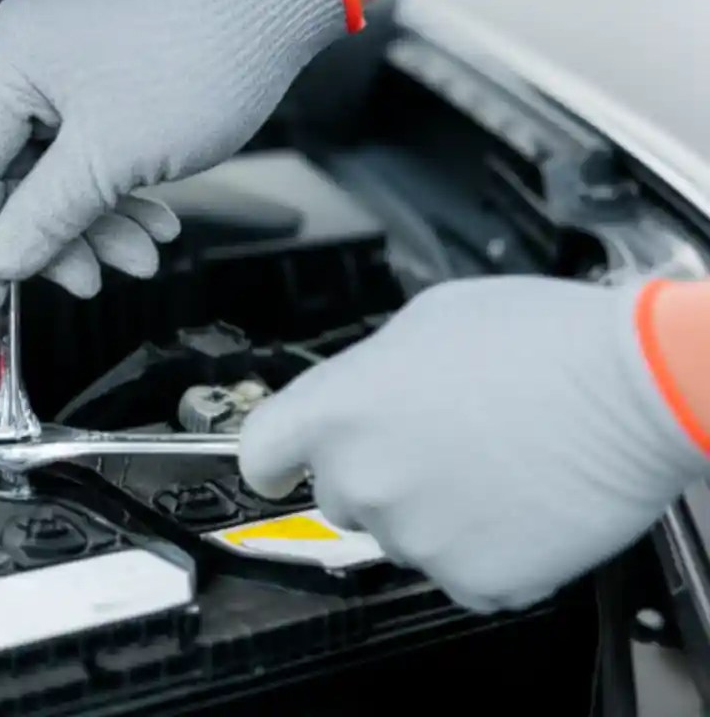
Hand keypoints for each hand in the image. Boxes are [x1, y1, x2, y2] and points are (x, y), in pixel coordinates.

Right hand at [0, 0, 350, 312]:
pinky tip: (156, 218)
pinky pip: (101, 146)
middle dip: (57, 237)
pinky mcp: (122, 73)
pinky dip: (124, 190)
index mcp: (14, 63)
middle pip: (18, 173)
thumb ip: (49, 214)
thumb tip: (8, 258)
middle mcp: (37, 58)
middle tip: (87, 281)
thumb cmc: (209, 44)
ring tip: (141, 256)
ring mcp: (80, 63)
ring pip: (66, 167)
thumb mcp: (114, 156)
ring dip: (100, 222)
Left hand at [239, 276, 706, 612]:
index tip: (278, 470)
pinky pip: (459, 573)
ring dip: (434, 513)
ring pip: (402, 536)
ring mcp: (414, 536)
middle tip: (440, 446)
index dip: (272, 461)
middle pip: (338, 496)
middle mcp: (362, 478)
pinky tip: (519, 504)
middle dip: (378, 476)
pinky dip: (486, 550)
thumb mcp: (429, 320)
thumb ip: (370, 369)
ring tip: (494, 466)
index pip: (261, 452)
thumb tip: (363, 393)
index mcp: (338, 409)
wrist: (639, 390)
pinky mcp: (470, 580)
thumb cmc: (545, 341)